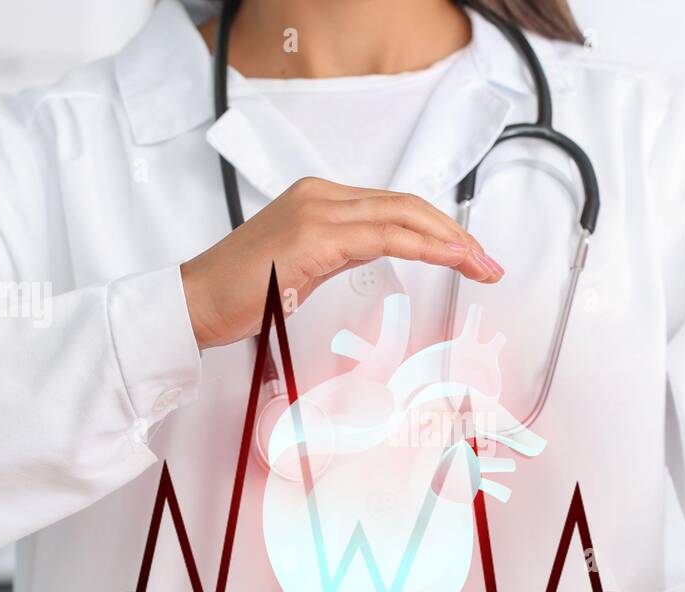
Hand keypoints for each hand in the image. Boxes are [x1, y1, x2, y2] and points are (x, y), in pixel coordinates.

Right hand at [180, 177, 503, 349]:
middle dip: (456, 234)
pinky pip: (385, 235)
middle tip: (489, 264)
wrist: (195, 303)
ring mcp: (318, 211)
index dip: (439, 229)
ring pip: (403, 215)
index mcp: (320, 200)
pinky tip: (451, 259)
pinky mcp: (314, 235)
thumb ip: (340, 254)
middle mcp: (321, 196)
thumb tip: (376, 255)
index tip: (470, 256)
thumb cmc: (241, 294)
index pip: (395, 208)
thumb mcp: (304, 267)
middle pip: (407, 206)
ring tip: (481, 265)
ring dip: (451, 241)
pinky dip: (425, 245)